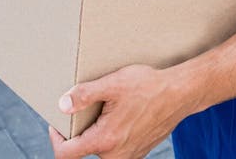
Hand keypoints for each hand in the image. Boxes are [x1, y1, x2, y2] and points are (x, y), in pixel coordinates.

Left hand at [48, 65, 185, 158]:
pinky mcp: (139, 152)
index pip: (67, 154)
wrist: (179, 93)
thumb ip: (85, 95)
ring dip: (96, 134)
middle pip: (84, 151)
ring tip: (104, 110)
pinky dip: (111, 135)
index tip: (56, 123)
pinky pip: (116, 149)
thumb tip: (62, 105)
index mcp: (106, 140)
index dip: (56, 139)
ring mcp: (129, 155)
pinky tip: (120, 115)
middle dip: (78, 133)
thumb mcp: (113, 84)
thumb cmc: (148, 86)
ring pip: (101, 150)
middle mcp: (116, 155)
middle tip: (82, 110)